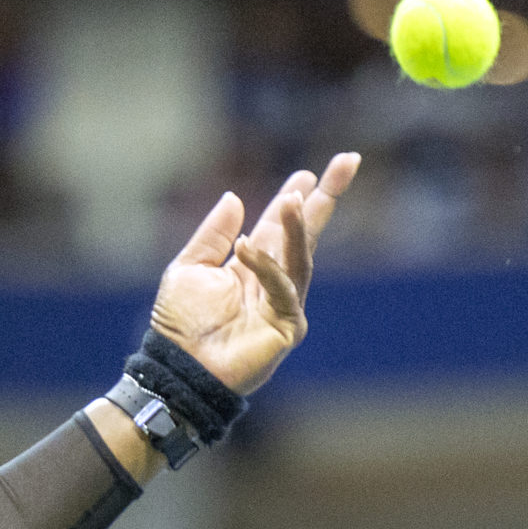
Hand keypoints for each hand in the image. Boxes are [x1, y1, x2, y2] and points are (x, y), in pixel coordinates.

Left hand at [148, 152, 360, 395]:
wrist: (179, 367)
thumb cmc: (180, 324)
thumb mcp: (189, 267)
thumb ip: (213, 235)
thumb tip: (235, 198)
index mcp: (252, 265)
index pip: (281, 226)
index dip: (296, 198)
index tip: (309, 172)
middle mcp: (274, 282)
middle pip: (307, 233)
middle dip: (327, 198)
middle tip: (348, 161)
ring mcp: (285, 304)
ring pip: (301, 257)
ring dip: (298, 227)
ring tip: (296, 197)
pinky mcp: (288, 326)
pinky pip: (283, 288)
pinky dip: (265, 266)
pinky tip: (247, 248)